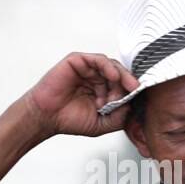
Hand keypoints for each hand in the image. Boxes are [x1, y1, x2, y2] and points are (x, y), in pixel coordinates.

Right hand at [23, 52, 139, 138]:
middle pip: (119, 74)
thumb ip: (119, 117)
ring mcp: (86, 69)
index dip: (131, 91)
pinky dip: (108, 67)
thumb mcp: (101, 124)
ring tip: (121, 88)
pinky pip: (98, 59)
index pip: (122, 85)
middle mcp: (95, 78)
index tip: (138, 97)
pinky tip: (113, 77)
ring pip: (111, 65)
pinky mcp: (77, 61)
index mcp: (102, 90)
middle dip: (128, 83)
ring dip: (120, 77)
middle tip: (133, 91)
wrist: (46, 117)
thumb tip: (132, 106)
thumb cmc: (68, 119)